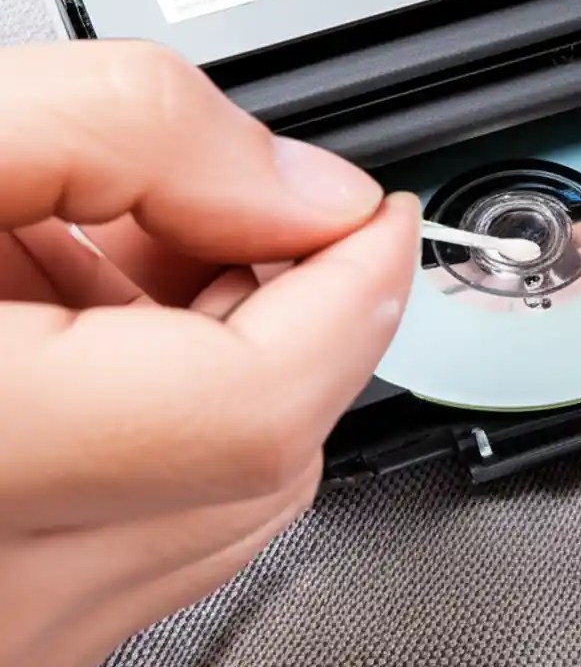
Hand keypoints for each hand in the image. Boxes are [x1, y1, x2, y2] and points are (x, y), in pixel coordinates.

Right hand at [0, 41, 418, 665]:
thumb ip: (126, 131)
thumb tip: (303, 189)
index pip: (261, 398)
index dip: (353, 292)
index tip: (375, 212)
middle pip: (263, 448)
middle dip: (289, 307)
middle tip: (227, 206)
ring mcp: (5, 637)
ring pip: (226, 496)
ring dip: (224, 358)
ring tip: (116, 255)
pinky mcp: (6, 637)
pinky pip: (157, 533)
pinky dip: (166, 421)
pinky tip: (77, 336)